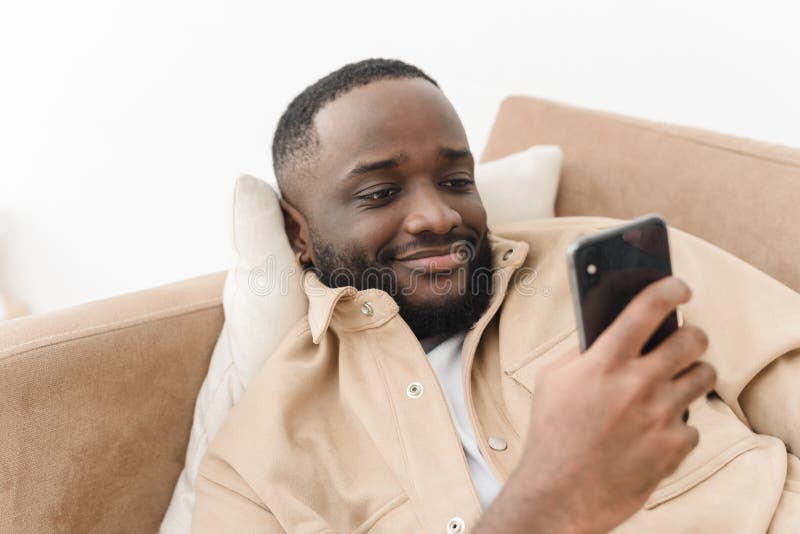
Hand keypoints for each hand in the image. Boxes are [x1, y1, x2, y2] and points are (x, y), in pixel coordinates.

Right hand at [511, 276, 715, 532]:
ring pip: (704, 376)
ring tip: (678, 380)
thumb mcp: (553, 380)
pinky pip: (693, 424)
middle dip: (692, 334)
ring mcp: (660, 417)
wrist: (559, 493)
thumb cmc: (551, 433)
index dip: (668, 288)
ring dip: (693, 374)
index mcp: (604, 362)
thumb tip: (608, 330)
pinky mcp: (673, 447)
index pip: (646, 308)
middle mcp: (637, 384)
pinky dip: (677, 425)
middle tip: (685, 339)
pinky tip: (655, 431)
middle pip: (692, 339)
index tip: (678, 286)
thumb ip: (584, 352)